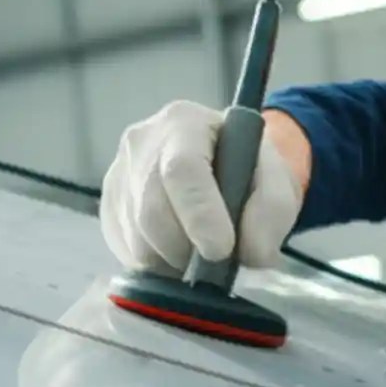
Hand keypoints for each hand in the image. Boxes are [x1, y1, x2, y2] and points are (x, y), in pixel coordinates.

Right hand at [99, 100, 303, 275]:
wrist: (223, 167)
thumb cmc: (247, 170)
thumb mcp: (275, 181)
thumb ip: (271, 210)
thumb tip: (252, 253)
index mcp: (185, 123)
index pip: (182, 170)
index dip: (201, 215)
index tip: (222, 250)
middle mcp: (141, 143)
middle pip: (152, 210)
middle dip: (187, 249)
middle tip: (215, 261)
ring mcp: (119, 174)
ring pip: (136, 238)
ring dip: (173, 261)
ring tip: (199, 253)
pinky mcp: (109, 207)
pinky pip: (126, 250)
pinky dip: (157, 263)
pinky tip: (179, 250)